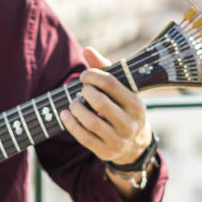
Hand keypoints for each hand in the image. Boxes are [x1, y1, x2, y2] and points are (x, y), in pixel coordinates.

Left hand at [59, 45, 152, 164]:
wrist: (135, 145)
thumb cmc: (123, 108)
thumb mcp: (122, 89)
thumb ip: (105, 68)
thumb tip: (87, 49)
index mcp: (136, 104)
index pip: (111, 83)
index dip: (93, 76)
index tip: (84, 76)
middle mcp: (129, 123)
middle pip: (100, 102)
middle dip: (85, 92)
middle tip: (81, 90)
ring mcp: (118, 140)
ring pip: (90, 121)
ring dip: (76, 108)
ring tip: (73, 102)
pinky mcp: (105, 152)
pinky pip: (83, 137)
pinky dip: (70, 124)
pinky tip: (66, 115)